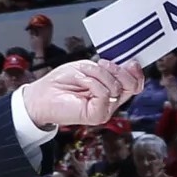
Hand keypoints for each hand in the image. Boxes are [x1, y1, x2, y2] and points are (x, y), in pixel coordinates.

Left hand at [20, 60, 146, 129]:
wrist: (41, 97)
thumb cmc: (60, 82)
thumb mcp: (88, 67)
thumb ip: (108, 69)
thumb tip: (129, 65)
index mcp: (110, 89)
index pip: (135, 83)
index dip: (136, 71)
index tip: (130, 61)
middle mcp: (110, 101)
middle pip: (132, 86)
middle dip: (120, 70)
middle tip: (104, 65)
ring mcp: (105, 109)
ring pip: (118, 87)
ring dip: (100, 74)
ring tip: (85, 74)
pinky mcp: (97, 115)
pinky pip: (104, 93)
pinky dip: (92, 83)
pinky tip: (81, 82)